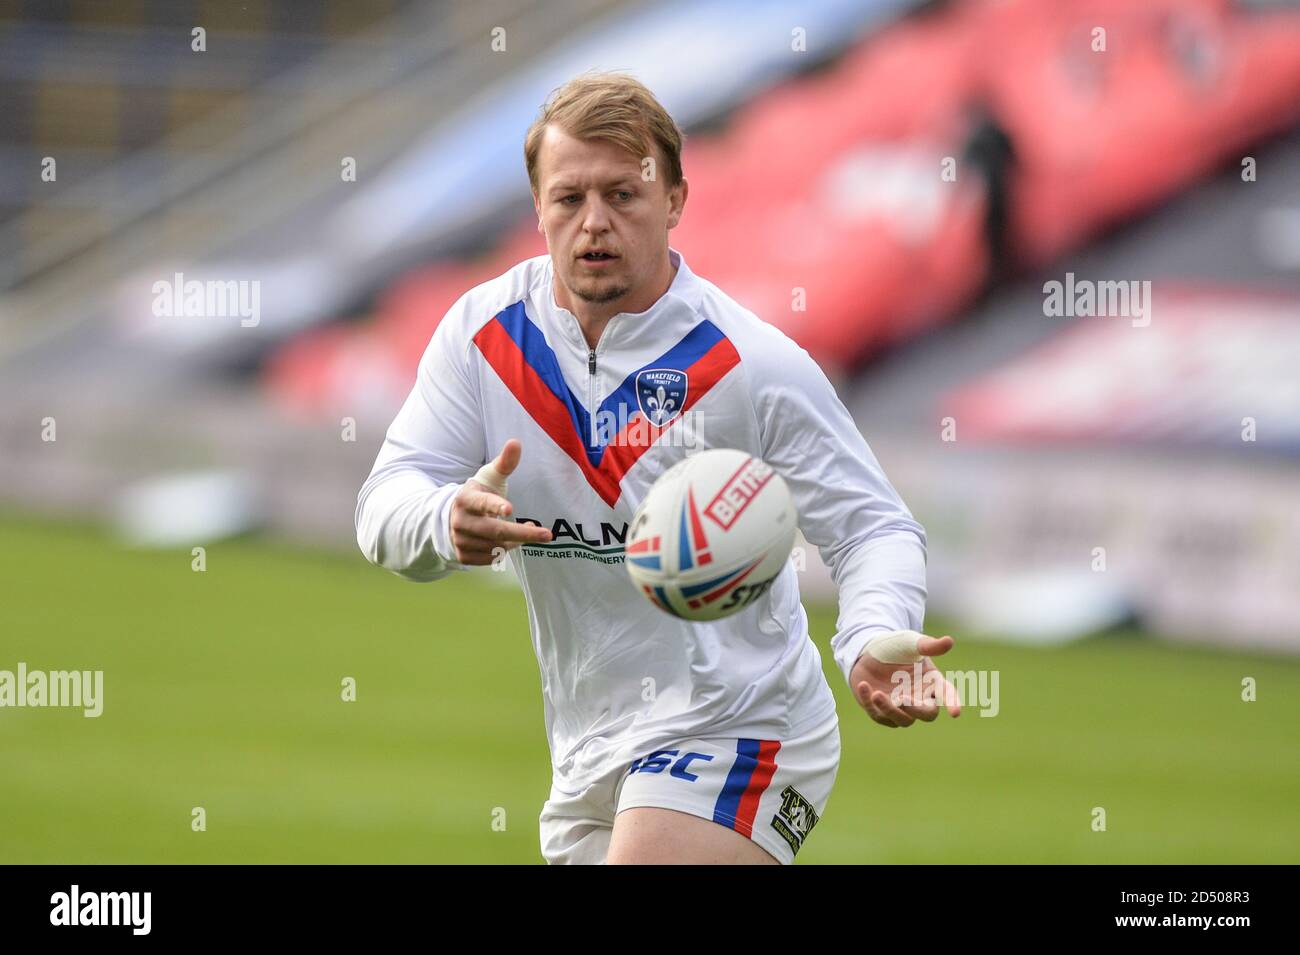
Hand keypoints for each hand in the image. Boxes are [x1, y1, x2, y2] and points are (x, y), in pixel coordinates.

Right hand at [448, 439, 551, 564]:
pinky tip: (506, 542)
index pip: (482, 502)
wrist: (452, 518)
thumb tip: (516, 442)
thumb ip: (505, 463)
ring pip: (497, 546)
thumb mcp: (490, 477)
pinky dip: (504, 552)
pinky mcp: (463, 556)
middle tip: (547, 534)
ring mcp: (460, 540)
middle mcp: (460, 521)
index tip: (510, 509)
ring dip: (515, 541)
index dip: (495, 505)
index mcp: (466, 498)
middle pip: (496, 531)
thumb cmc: (479, 494)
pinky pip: (491, 559)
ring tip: (521, 532)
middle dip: (523, 533)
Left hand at [849, 631, 961, 727]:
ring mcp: (901, 708)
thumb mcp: (910, 642)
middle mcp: (920, 698)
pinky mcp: (881, 711)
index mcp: (932, 682)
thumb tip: (950, 641)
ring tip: (877, 694)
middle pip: (927, 714)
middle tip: (903, 699)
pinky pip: (878, 715)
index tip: (955, 713)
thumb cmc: (895, 647)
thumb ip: (928, 645)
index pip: (947, 693)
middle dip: (917, 710)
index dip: (952, 703)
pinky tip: (863, 685)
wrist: (868, 652)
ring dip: (890, 709)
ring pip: (903, 720)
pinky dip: (870, 703)